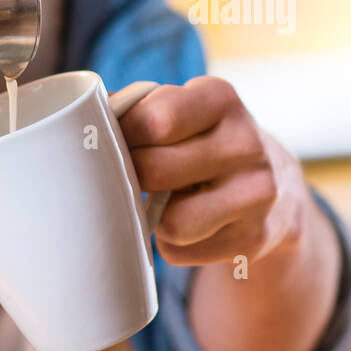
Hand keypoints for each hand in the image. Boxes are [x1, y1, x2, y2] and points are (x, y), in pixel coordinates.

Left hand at [117, 76, 308, 266]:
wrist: (272, 188)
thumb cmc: (199, 142)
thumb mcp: (179, 109)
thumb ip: (134, 110)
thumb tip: (78, 123)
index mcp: (220, 98)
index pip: (152, 121)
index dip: (122, 137)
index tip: (119, 144)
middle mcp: (247, 142)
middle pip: (154, 171)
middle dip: (134, 178)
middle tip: (139, 177)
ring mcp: (257, 193)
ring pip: (171, 221)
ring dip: (156, 217)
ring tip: (170, 202)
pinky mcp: (255, 238)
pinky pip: (182, 252)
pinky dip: (174, 244)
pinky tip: (193, 225)